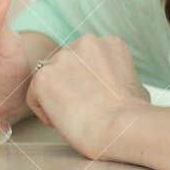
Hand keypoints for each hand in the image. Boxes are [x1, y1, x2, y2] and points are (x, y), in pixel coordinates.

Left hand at [25, 34, 151, 159]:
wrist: (122, 127)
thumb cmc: (133, 115)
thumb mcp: (134, 84)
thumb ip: (115, 75)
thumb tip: (113, 85)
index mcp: (108, 43)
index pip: (84, 59)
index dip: (87, 83)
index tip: (96, 100)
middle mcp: (83, 42)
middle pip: (65, 66)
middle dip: (69, 87)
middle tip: (83, 110)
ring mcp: (61, 57)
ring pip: (49, 80)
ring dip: (57, 98)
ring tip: (76, 117)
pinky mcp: (43, 77)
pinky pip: (35, 96)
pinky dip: (45, 112)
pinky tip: (63, 120)